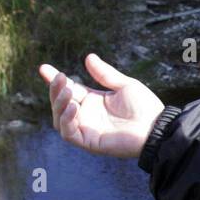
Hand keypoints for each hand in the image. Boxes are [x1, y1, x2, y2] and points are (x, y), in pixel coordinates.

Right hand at [38, 53, 165, 158]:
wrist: (156, 127)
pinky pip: (68, 133)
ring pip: (59, 119)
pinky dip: (66, 120)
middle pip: (60, 103)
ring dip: (59, 104)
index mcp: (93, 101)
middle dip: (55, 90)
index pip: (68, 89)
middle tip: (59, 78)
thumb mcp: (124, 85)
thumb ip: (105, 73)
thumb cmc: (145, 107)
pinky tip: (75, 106)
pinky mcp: (89, 142)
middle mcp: (86, 115)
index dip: (54, 80)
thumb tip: (88, 57)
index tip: (44, 68)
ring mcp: (86, 129)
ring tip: (68, 91)